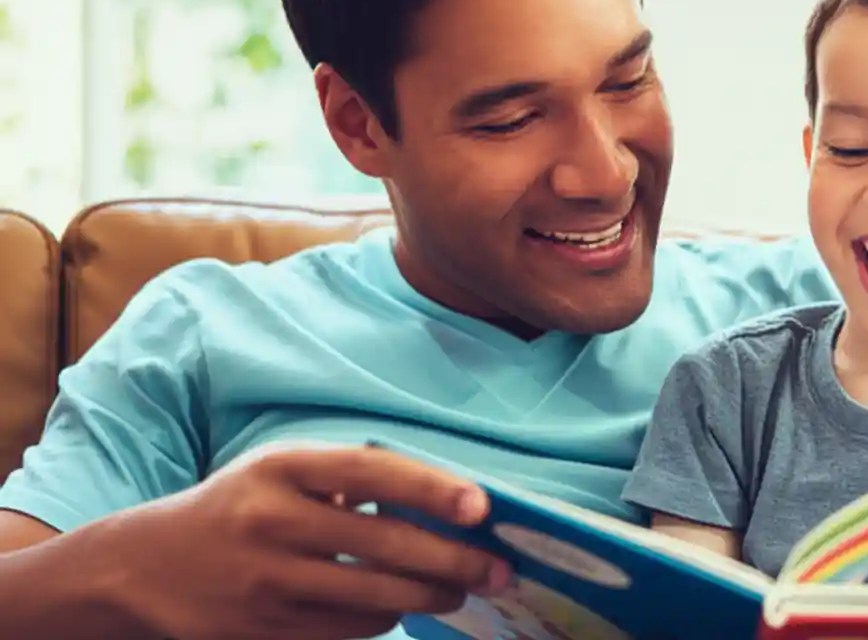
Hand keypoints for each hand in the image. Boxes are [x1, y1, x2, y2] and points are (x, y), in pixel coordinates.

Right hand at [88, 444, 511, 639]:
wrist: (144, 567)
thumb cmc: (239, 507)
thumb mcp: (281, 470)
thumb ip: (350, 478)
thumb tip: (443, 501)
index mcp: (283, 468)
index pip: (372, 473)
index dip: (432, 489)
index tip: (482, 507)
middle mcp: (274, 522)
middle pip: (386, 549)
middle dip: (455, 563)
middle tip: (498, 571)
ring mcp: (267, 583)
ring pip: (375, 600)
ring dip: (429, 598)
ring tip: (456, 591)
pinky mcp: (263, 632)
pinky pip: (347, 632)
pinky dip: (383, 621)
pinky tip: (397, 609)